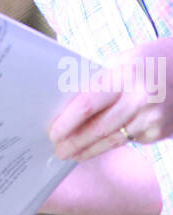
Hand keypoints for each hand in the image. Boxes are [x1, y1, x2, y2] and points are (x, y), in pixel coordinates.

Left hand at [48, 37, 172, 161]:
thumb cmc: (150, 61)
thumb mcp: (125, 60)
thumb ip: (101, 80)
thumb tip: (69, 104)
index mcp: (126, 74)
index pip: (88, 104)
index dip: (68, 122)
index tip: (54, 132)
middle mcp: (140, 97)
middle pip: (98, 127)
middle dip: (75, 142)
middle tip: (59, 150)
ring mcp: (152, 117)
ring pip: (113, 140)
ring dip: (90, 150)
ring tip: (73, 154)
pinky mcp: (160, 131)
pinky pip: (130, 139)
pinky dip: (114, 142)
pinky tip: (101, 145)